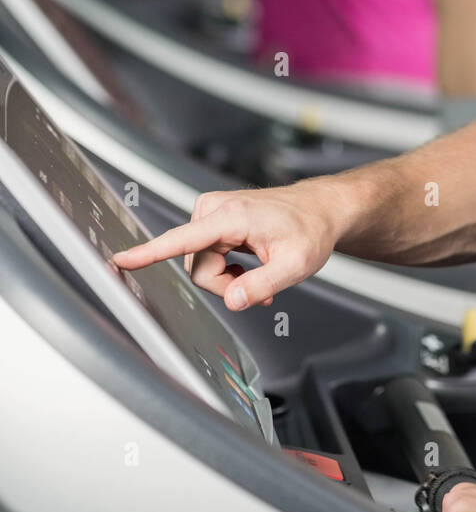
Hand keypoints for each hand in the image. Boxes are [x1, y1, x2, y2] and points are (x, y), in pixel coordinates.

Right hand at [111, 184, 341, 309]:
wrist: (319, 210)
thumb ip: (262, 284)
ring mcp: (212, 214)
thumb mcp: (296, 264)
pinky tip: (250, 268)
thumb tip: (233, 301)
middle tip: (258, 289)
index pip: (181, 240)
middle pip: (197, 268)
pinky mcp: (213, 220)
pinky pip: (206, 257)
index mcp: (230, 217)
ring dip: (228, 279)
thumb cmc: (310, 230)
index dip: (149, 253)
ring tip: (259, 276)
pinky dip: (227, 269)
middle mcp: (215, 210)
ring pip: (201, 266)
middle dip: (224, 285)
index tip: (120, 259)